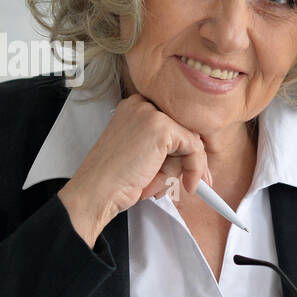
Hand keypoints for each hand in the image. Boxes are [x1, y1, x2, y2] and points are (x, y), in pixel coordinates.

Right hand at [57, 94, 211, 246]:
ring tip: (160, 184)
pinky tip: (186, 184)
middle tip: (192, 182)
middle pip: (184, 130)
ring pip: (191, 140)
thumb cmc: (115, 179)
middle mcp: (142, 104)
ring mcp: (151, 113)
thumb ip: (167, 148)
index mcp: (135, 108)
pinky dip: (195, 169)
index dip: (184, 149)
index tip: (193, 169)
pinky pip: (194, 148)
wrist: (96, 191)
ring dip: (184, 168)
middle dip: (188, 160)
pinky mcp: (162, 128)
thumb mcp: (144, 155)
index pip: (173, 124)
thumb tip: (199, 153)